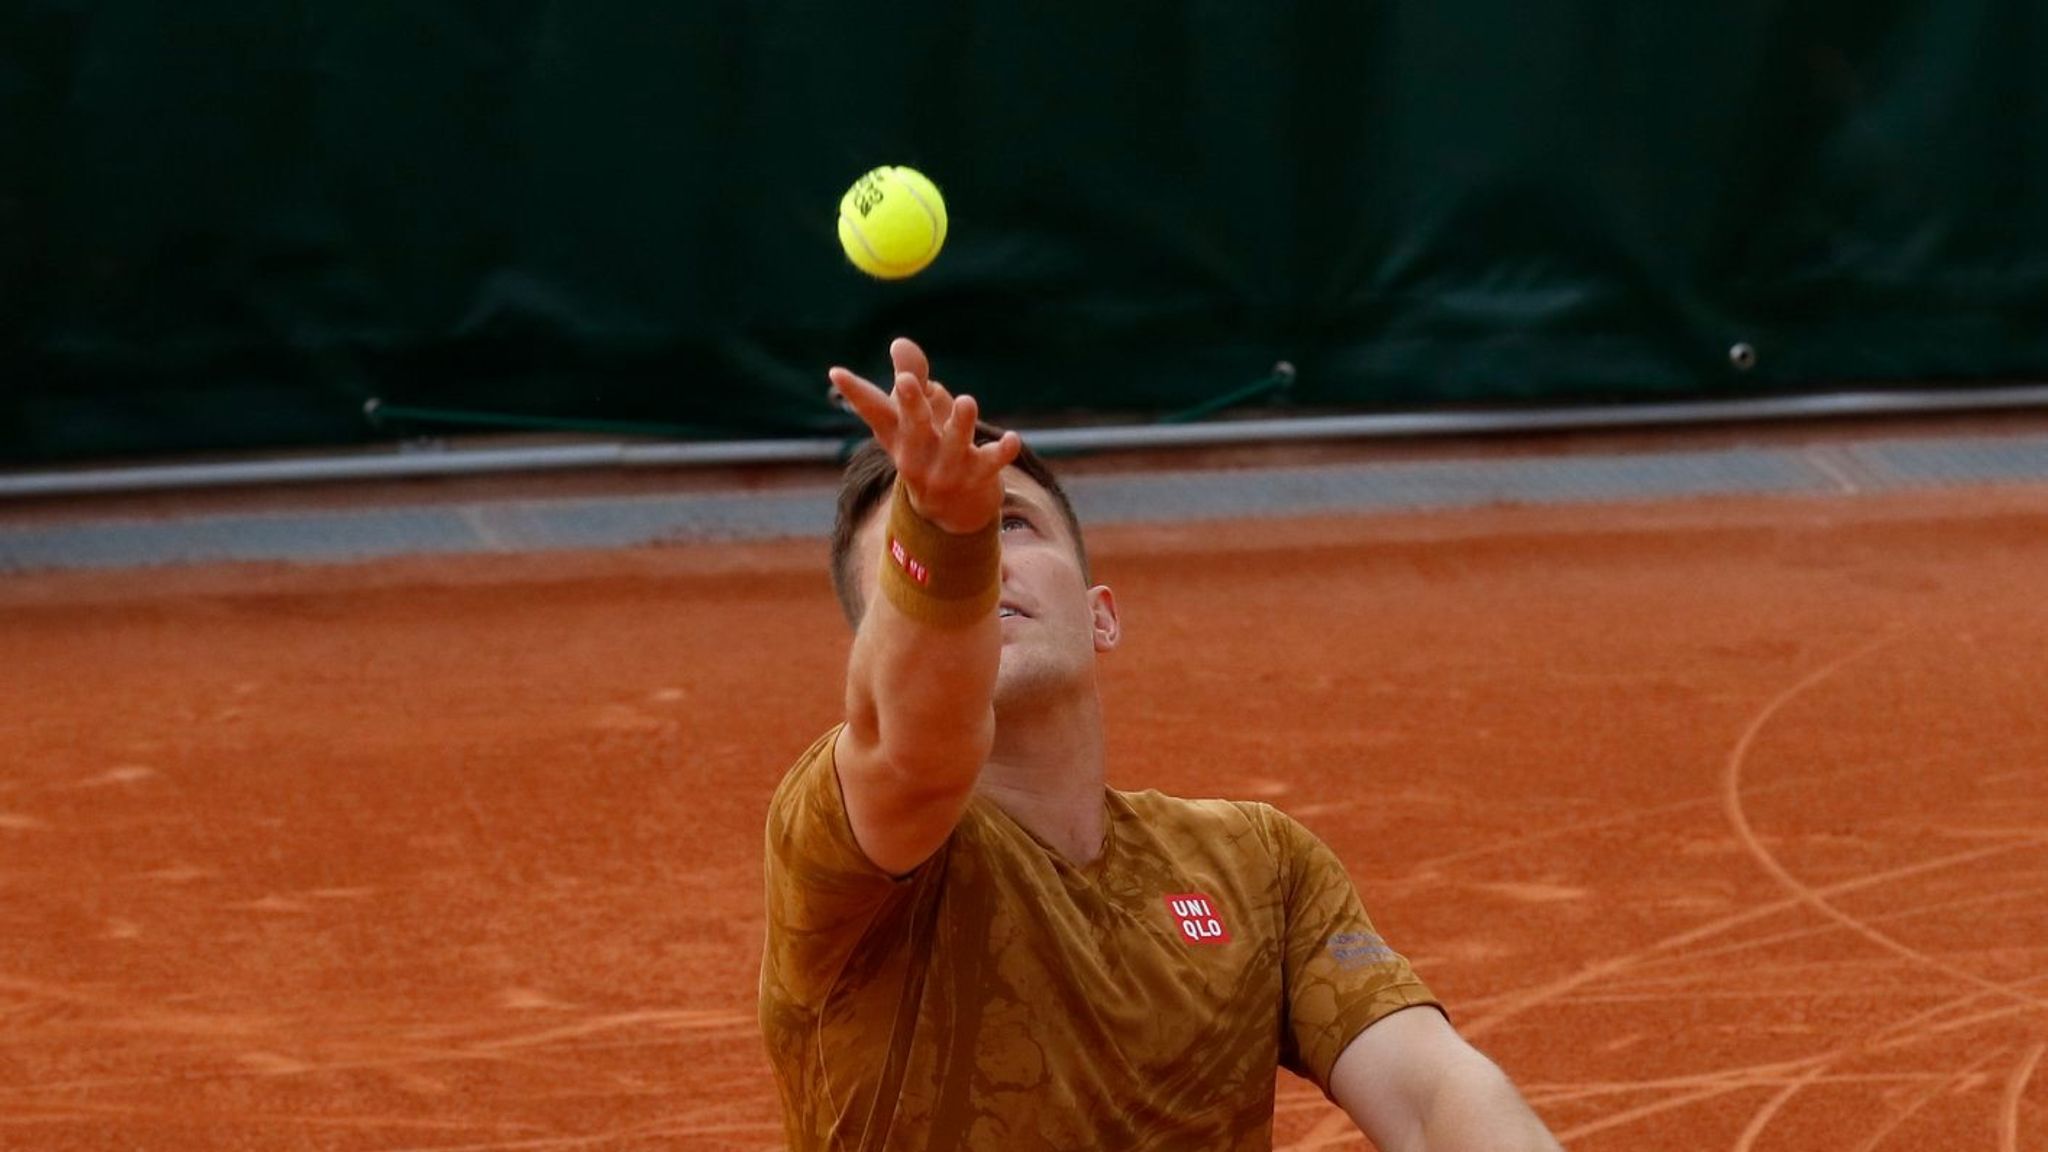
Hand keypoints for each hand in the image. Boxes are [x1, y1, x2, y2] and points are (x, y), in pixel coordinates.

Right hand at [830, 337, 1021, 533]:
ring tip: (967, 401)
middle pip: (913, 426)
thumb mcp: (914, 417)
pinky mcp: (976, 476)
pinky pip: (990, 463)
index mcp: (897, 434)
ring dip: (960, 423)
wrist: (948, 512)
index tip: (836, 372)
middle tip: (905, 382)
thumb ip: (912, 376)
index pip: (873, 409)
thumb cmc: (928, 448)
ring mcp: (946, 468)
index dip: (854, 391)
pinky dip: (1002, 452)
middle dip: (910, 404)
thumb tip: (900, 342)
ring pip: (953, 444)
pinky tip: (1013, 439)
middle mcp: (917, 453)